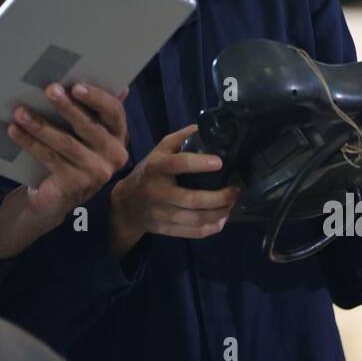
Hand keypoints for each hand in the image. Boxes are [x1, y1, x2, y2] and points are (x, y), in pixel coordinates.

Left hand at [6, 81, 131, 224]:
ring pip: (65, 143)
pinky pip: (49, 158)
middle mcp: (114, 155)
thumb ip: (93, 109)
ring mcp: (96, 173)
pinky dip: (30, 143)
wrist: (56, 196)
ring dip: (40, 125)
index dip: (97, 97)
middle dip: (66, 106)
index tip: (76, 85)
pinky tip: (15, 131)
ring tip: (20, 111)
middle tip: (48, 89)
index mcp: (119, 135)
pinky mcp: (75, 186)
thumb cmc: (71, 154)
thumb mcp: (84, 133)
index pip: (114, 112)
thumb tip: (106, 80)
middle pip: (89, 126)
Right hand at [108, 124, 240, 255]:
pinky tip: (222, 219)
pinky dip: (212, 228)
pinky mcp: (166, 229)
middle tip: (235, 190)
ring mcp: (161, 213)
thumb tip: (205, 128)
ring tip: (232, 204)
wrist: (126, 205)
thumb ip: (181, 138)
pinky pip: (193, 232)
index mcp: (156, 167)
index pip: (178, 164)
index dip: (199, 164)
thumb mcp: (159, 150)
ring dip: (220, 213)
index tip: (219, 163)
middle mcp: (157, 192)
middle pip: (192, 199)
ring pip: (196, 219)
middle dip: (219, 197)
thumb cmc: (148, 172)